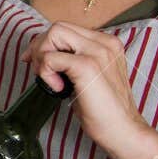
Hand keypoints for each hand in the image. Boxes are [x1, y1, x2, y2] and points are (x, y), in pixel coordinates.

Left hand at [23, 21, 147, 152]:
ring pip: (54, 35)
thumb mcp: (86, 76)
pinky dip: (46, 72)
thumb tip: (41, 54)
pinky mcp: (87, 66)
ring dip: (42, 57)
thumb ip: (71, 60)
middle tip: (40, 72)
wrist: (123, 130)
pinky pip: (51, 58)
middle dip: (39, 47)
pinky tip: (58, 88)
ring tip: (51, 80)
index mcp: (106, 43)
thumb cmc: (103, 109)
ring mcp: (97, 52)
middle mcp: (104, 43)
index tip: (34, 61)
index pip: (65, 29)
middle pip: (57, 28)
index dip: (44, 43)